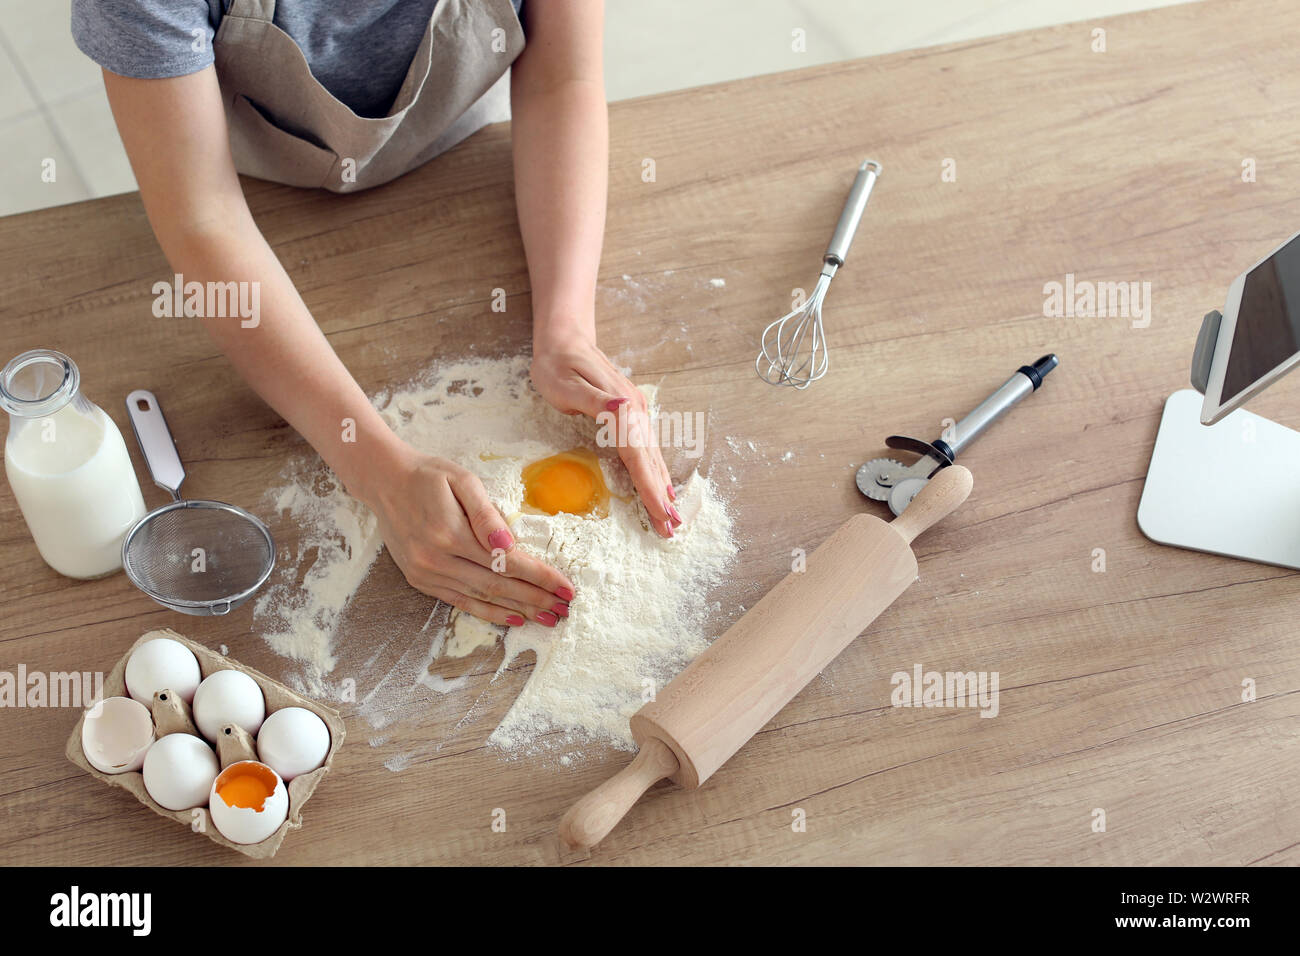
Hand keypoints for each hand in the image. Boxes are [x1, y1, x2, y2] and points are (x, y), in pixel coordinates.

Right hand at [358, 443, 574, 626]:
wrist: (384, 482)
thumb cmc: (428, 476)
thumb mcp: (461, 480)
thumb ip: (486, 513)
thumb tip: (509, 544)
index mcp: (450, 533)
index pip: (507, 562)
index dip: (539, 577)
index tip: (565, 587)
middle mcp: (437, 559)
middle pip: (497, 586)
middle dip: (535, 599)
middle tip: (563, 609)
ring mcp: (427, 574)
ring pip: (481, 598)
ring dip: (517, 610)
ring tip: (546, 618)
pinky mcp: (421, 580)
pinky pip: (460, 602)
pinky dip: (489, 612)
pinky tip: (512, 618)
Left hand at [530, 333, 682, 537]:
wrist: (565, 338)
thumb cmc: (556, 363)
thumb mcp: (565, 381)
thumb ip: (593, 398)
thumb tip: (622, 409)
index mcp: (620, 406)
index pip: (637, 455)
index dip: (649, 487)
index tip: (661, 513)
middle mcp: (635, 409)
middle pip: (650, 460)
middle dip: (660, 496)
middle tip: (671, 529)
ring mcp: (636, 410)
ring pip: (652, 455)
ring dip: (662, 487)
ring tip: (671, 516)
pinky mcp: (632, 412)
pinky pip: (647, 448)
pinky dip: (655, 471)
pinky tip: (661, 486)